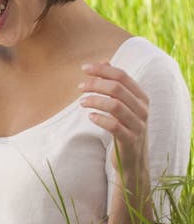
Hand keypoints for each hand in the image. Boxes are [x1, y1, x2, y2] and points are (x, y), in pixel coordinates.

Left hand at [79, 62, 149, 184]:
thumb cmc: (125, 128)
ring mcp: (138, 125)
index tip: (84, 69)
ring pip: (114, 105)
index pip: (122, 76)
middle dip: (95, 85)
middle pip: (117, 88)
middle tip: (80, 88)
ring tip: (81, 102)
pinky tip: (90, 117)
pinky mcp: (130, 140)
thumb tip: (104, 61)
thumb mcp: (123, 105)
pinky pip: (114, 126)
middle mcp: (143, 109)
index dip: (102, 70)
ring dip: (94, 101)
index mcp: (142, 97)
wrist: (133, 161)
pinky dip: (100, 119)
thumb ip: (115, 84)